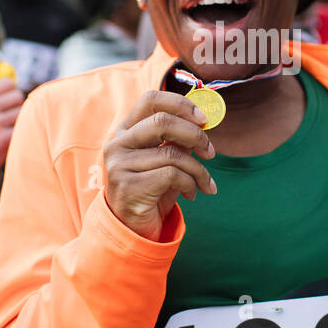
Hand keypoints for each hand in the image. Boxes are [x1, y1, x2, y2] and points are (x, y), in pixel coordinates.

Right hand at [0, 78, 24, 181]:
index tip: (9, 102)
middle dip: (17, 106)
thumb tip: (10, 75)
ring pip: (23, 112)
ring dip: (20, 120)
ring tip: (9, 129)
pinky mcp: (3, 139)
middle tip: (10, 118)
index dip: (12, 92)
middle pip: (18, 96)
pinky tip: (11, 139)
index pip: (8, 83)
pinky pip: (23, 128)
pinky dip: (21, 133)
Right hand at [104, 90, 217, 241]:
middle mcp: (117, 143)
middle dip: (195, 136)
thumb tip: (202, 122)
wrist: (133, 228)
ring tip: (204, 182)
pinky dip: (190, 184)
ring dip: (198, 170)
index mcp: (126, 130)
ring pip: (172, 153)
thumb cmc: (153, 189)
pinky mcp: (127, 186)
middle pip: (163, 122)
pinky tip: (191, 193)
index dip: (181, 104)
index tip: (204, 119)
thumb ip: (178, 139)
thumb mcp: (166, 160)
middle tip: (211, 152)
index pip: (151, 100)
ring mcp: (119, 164)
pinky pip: (172, 175)